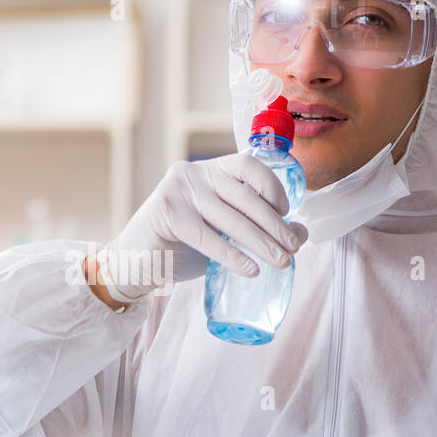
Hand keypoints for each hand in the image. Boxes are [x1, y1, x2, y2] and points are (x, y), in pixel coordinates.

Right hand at [94, 152, 307, 303]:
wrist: (134, 263)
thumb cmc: (181, 247)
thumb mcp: (222, 232)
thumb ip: (255, 227)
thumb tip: (302, 234)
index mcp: (209, 169)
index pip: (248, 166)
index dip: (272, 188)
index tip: (286, 214)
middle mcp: (192, 173)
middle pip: (244, 196)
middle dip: (274, 224)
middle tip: (293, 248)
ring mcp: (177, 191)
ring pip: (230, 218)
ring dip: (261, 242)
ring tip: (281, 262)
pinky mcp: (165, 215)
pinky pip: (207, 237)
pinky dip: (232, 255)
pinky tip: (250, 270)